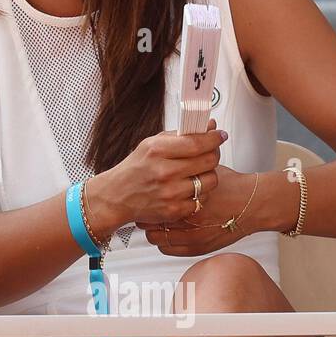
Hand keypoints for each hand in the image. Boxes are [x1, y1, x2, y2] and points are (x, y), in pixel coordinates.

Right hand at [84, 120, 225, 233]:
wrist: (116, 197)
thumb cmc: (134, 170)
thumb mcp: (151, 145)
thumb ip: (180, 135)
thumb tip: (208, 126)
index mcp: (157, 150)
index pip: (198, 142)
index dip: (214, 138)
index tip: (219, 135)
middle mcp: (164, 171)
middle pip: (208, 160)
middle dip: (213, 154)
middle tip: (210, 153)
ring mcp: (170, 193)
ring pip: (210, 181)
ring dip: (208, 175)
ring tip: (198, 173)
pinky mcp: (174, 210)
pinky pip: (201, 199)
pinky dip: (199, 193)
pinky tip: (190, 189)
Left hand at [137, 165, 260, 256]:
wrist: (254, 203)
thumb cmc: (231, 186)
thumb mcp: (204, 169)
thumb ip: (183, 168)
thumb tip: (164, 164)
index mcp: (185, 195)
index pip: (151, 201)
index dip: (146, 199)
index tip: (145, 197)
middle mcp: (186, 217)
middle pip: (149, 221)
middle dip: (148, 216)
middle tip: (148, 211)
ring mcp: (192, 235)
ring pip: (155, 238)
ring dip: (154, 231)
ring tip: (156, 223)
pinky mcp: (198, 247)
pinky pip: (168, 249)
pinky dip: (164, 243)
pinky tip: (168, 234)